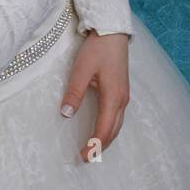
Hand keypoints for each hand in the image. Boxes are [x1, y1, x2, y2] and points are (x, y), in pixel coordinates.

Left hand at [60, 31, 129, 162]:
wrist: (113, 31)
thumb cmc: (98, 49)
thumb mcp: (82, 70)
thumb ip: (74, 93)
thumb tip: (65, 114)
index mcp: (113, 97)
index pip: (104, 129)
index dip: (94, 145)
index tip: (83, 156)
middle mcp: (122, 99)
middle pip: (113, 131)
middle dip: (101, 146)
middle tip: (86, 157)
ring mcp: (124, 95)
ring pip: (117, 124)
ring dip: (106, 138)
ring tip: (93, 148)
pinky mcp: (121, 90)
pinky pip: (117, 116)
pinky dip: (110, 128)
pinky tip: (102, 129)